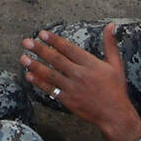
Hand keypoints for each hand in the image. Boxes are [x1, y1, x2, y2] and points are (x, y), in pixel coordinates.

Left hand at [21, 25, 140, 140]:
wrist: (115, 115)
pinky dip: (39, 82)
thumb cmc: (115, 89)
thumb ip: (110, 44)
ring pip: (50, 74)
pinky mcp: (68, 100)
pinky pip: (51, 89)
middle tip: (26, 42)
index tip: (42, 33)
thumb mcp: (116, 65)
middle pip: (56, 59)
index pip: (69, 48)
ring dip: (35, 66)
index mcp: (90, 64)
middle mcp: (80, 74)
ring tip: (23, 58)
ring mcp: (73, 88)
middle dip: (40, 50)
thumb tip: (111, 25)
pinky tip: (29, 76)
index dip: (54, 40)